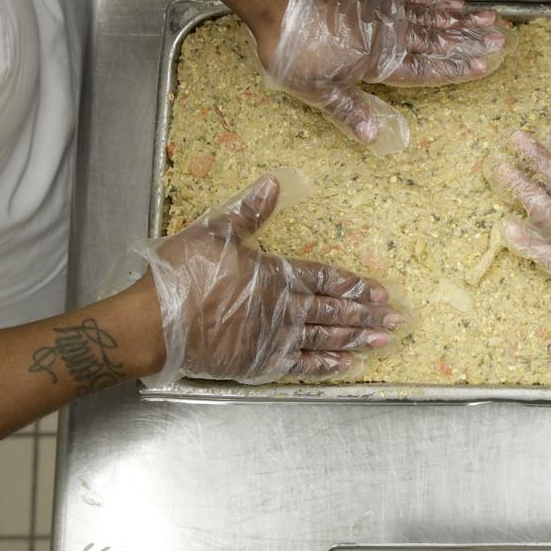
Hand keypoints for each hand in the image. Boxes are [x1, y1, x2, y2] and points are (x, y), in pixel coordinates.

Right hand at [137, 171, 402, 384]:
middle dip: (367, 316)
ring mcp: (274, 339)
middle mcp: (283, 308)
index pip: (326, 279)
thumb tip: (273, 184)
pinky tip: (344, 366)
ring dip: (356, 341)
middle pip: (334, 312)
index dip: (355, 286)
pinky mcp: (259, 363)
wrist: (153, 325)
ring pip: (325, 339)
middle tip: (397, 321)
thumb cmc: (181, 276)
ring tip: (382, 342)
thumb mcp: (214, 233)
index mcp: (276, 274)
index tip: (381, 292)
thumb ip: (248, 213)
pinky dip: (324, 366)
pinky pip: (301, 366)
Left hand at [254, 0, 510, 154]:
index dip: (455, 69)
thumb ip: (349, 110)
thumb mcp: (315, 89)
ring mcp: (381, 8)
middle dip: (469, 41)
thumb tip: (376, 138)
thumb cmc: (289, 46)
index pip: (425, 69)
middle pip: (436, 39)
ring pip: (429, 14)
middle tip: (500, 39)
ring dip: (460, 18)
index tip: (483, 66)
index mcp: (376, 61)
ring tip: (487, 18)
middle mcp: (386, 33)